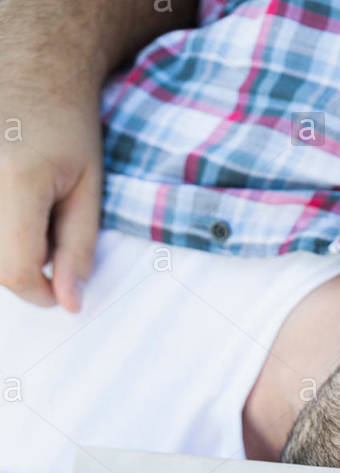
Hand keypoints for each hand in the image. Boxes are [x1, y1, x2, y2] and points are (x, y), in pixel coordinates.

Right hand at [0, 98, 101, 311]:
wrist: (32, 59)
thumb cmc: (66, 122)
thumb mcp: (87, 188)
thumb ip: (78, 249)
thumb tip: (67, 303)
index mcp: (16, 179)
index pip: (15, 270)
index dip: (39, 291)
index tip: (57, 289)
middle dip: (20, 267)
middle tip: (44, 238)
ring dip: (4, 245)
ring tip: (24, 212)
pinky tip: (8, 202)